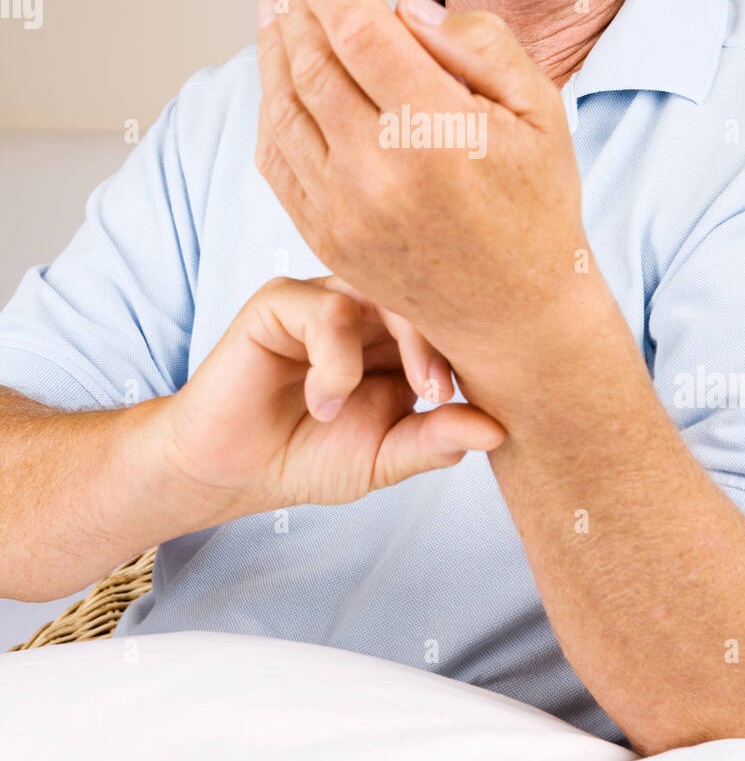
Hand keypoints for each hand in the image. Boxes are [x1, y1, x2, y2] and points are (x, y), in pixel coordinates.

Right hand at [158, 276, 503, 519]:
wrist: (229, 472)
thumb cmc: (303, 456)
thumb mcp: (384, 457)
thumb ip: (436, 440)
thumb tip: (499, 430)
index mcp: (397, 337)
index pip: (454, 316)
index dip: (475, 347)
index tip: (488, 395)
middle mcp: (365, 307)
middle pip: (429, 291)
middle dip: (446, 340)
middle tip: (439, 393)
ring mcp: (323, 299)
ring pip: (386, 289)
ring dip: (402, 344)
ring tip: (386, 402)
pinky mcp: (279, 301)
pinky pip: (329, 309)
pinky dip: (336, 363)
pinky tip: (322, 403)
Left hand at [255, 0, 589, 377]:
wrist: (518, 313)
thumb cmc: (537, 203)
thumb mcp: (542, 111)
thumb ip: (480, 46)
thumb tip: (403, 9)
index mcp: (437, 133)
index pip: (359, 35)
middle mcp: (379, 173)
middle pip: (312, 66)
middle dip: (294, 8)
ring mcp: (344, 211)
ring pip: (284, 111)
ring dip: (272, 53)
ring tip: (274, 13)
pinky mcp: (325, 238)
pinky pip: (278, 161)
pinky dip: (270, 111)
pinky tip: (277, 81)